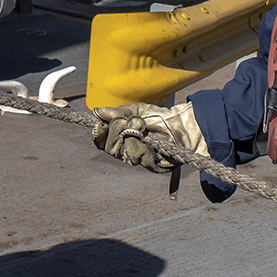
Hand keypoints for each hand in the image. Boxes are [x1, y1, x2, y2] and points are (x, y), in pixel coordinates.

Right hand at [90, 101, 208, 172]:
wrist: (180, 124)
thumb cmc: (158, 117)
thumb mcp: (135, 111)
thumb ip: (117, 112)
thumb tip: (97, 111)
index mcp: (119, 139)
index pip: (100, 141)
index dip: (99, 131)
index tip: (102, 120)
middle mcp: (126, 152)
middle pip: (109, 148)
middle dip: (117, 130)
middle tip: (132, 120)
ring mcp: (138, 160)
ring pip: (123, 152)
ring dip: (132, 135)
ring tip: (143, 125)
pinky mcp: (151, 166)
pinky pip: (139, 157)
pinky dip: (142, 144)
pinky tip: (149, 137)